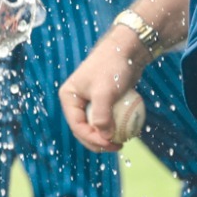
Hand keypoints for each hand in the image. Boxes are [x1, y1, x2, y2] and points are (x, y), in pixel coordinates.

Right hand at [59, 36, 146, 153]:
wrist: (127, 49)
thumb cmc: (112, 67)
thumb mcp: (104, 92)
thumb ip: (101, 115)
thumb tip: (104, 136)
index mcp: (69, 97)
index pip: (77, 126)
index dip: (93, 139)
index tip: (110, 143)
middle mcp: (76, 100)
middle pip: (84, 129)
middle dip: (99, 141)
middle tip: (117, 146)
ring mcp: (89, 101)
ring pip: (96, 126)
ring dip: (107, 136)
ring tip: (122, 142)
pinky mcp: (103, 100)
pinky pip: (107, 118)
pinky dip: (115, 126)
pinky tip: (127, 132)